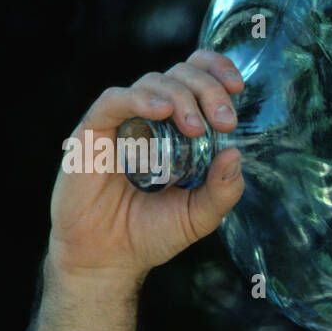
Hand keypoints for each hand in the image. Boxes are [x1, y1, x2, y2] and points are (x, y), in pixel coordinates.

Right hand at [48, 50, 245, 284]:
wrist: (108, 259)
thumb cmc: (153, 233)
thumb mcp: (200, 216)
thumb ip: (222, 190)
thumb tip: (235, 153)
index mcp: (179, 129)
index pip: (196, 80)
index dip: (216, 71)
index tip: (238, 87)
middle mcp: (151, 119)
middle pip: (180, 75)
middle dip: (208, 90)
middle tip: (225, 121)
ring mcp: (122, 123)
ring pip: (152, 82)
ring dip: (180, 97)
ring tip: (196, 128)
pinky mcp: (93, 132)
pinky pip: (114, 101)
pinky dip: (139, 99)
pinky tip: (162, 112)